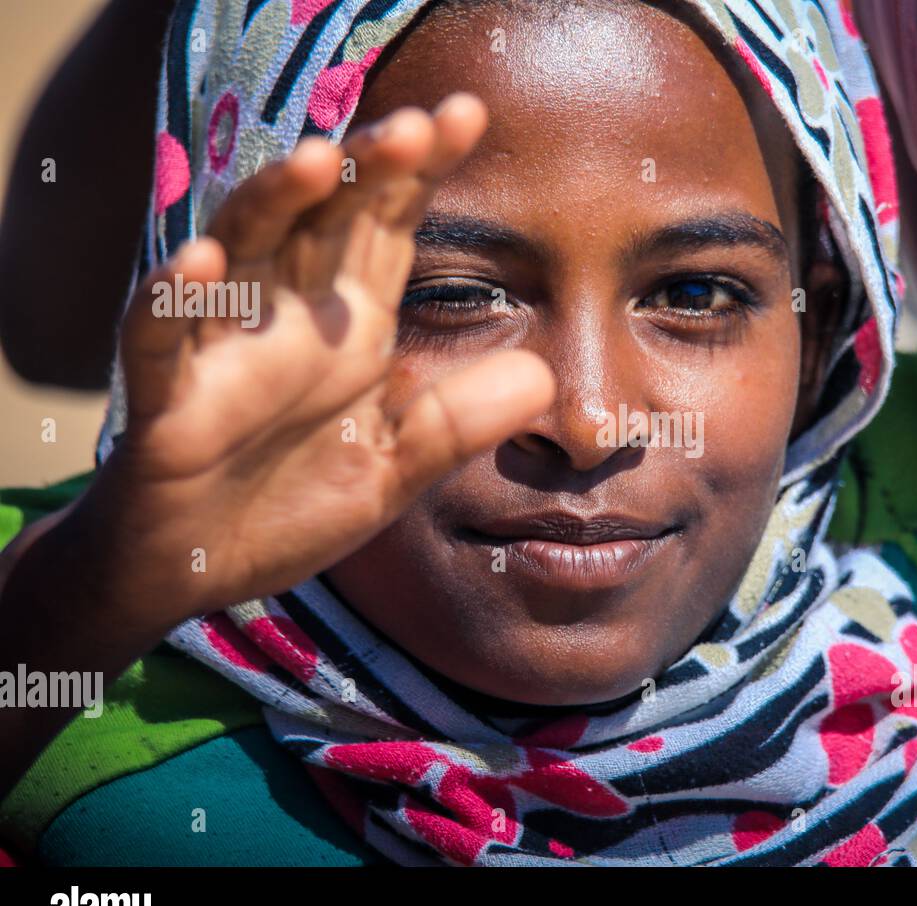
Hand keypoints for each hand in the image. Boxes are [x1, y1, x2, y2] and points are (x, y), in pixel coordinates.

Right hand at [92, 94, 554, 632]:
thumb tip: (544, 376)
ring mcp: (223, 349)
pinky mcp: (165, 397)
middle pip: (322, 219)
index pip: (385, 226)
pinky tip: (201, 262)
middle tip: (416, 126)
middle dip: (365, 170)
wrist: (199, 567)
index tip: (467, 116)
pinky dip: (174, 299)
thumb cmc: (289, 503)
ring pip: (241, 251)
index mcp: (349, 324)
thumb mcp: (393, 467)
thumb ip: (457, 423)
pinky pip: (160, 337)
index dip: (420, 171)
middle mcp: (287, 318)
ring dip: (274, 204)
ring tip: (319, 162)